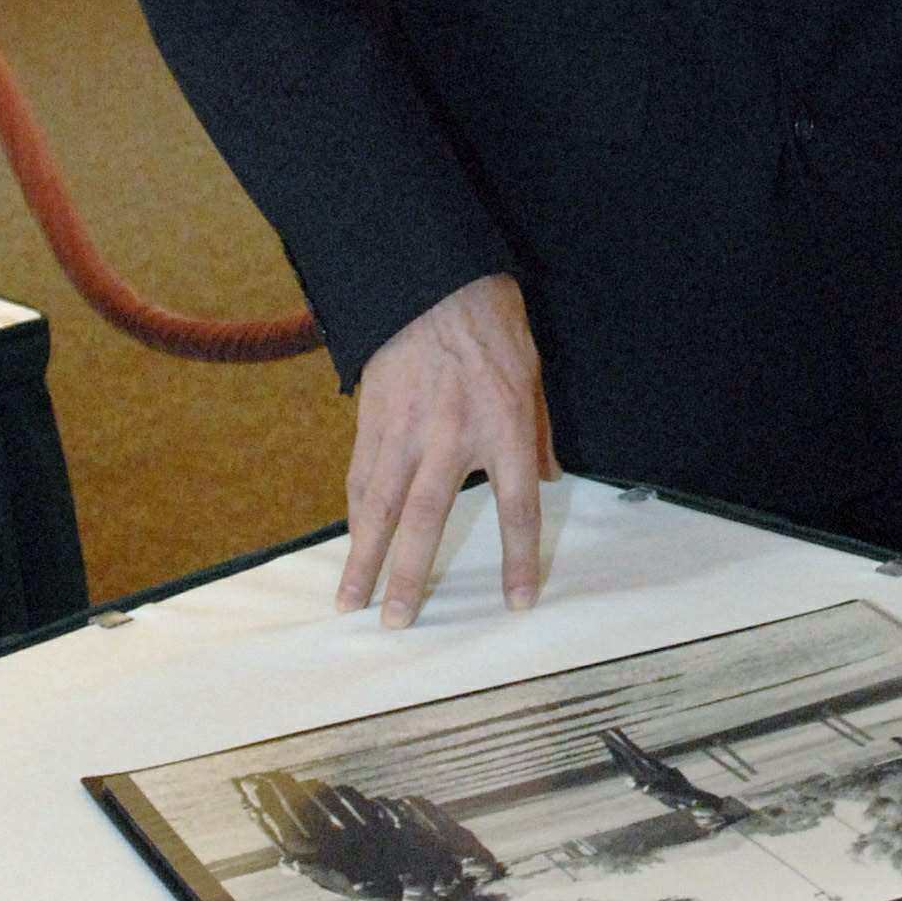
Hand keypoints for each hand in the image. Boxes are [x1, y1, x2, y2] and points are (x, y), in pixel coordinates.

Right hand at [336, 274, 553, 626]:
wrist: (430, 278)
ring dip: (363, 558)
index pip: (518, 508)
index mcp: (504, 427)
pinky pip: (361, 475)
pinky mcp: (372, 418)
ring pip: (378, 506)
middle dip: (410, 575)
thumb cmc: (490, 323)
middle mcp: (452, 437)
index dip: (519, 559)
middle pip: (427, 521)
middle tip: (397, 622)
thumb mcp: (532, 374)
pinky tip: (351, 542)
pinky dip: (355, 514)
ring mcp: (405, 429)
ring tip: (350, 602)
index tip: (517, 601)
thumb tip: (551, 477)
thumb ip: (538, 432)